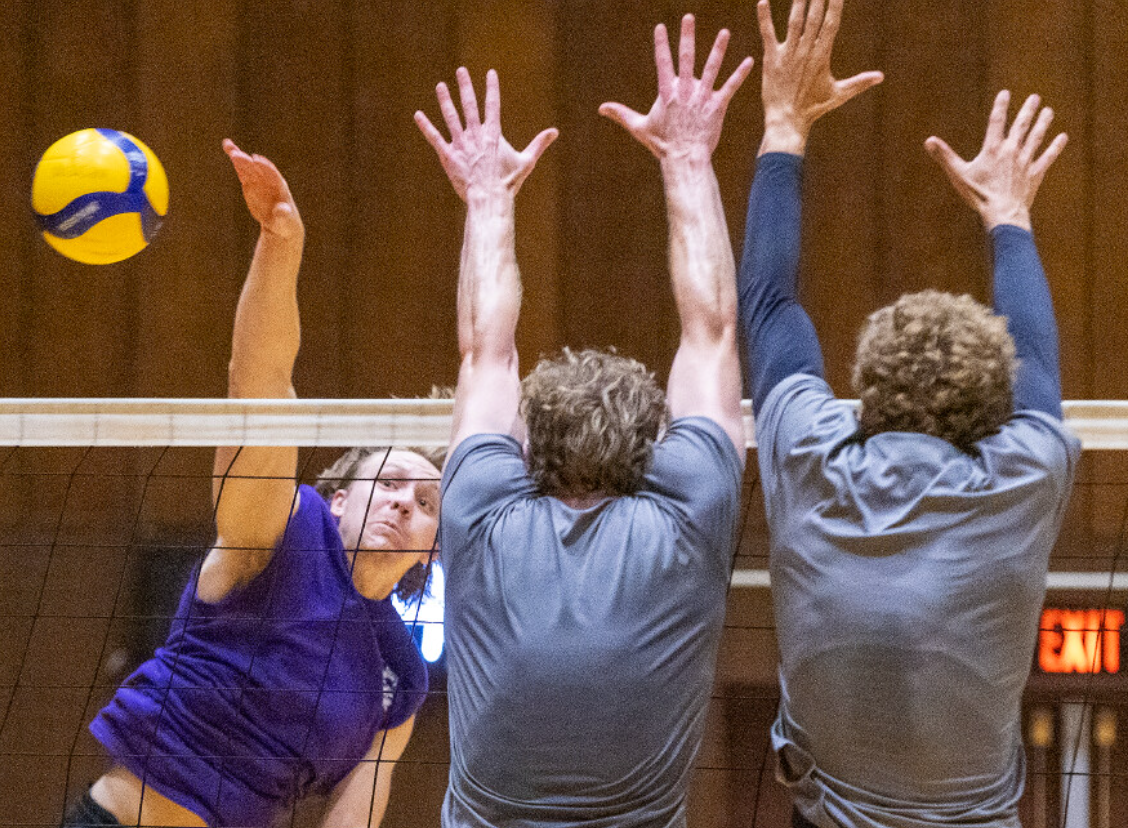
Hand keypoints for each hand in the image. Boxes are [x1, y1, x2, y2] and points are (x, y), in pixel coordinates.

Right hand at [223, 139, 302, 239]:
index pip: (272, 174)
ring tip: (228, 146)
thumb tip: (282, 211)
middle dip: (247, 162)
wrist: (280, 224)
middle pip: (258, 169)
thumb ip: (283, 215)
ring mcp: (259, 182)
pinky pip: (243, 171)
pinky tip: (229, 151)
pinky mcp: (250, 184)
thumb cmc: (285, 223)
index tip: (256, 160)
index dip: (264, 167)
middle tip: (235, 154)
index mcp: (280, 187)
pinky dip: (237, 163)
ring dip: (239, 157)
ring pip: (249, 167)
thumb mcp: (285, 221)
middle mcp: (269, 181)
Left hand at [415, 68, 557, 202]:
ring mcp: (460, 145)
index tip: (490, 73)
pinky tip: (418, 115)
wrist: (489, 199)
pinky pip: (435, 138)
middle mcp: (475, 135)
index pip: (493, 105)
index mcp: (493, 134)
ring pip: (451, 118)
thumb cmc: (508, 183)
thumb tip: (554, 132)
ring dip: (445, 101)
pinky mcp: (448, 156)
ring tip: (440, 86)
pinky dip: (426, 127)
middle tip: (461, 70)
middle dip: (465, 86)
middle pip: (469, 105)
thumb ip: (538, 144)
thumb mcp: (526, 161)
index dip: (492, 88)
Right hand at [599, 15, 753, 161]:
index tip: (660, 27)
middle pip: (686, 58)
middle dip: (687, 36)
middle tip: (688, 17)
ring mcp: (702, 97)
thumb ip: (622, 114)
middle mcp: (685, 91)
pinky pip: (730, 87)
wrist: (684, 158)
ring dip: (718, 49)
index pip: (662, 63)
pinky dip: (740, 74)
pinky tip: (750, 60)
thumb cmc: (662, 144)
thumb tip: (601, 108)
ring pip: (711, 68)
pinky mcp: (717, 106)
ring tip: (724, 32)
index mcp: (667, 93)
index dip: (661, 44)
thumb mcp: (640, 127)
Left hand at [757, 0, 882, 153]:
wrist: (787, 121)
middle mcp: (806, 51)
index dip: (834, 5)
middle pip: (814, 17)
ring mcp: (788, 54)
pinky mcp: (771, 59)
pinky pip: (767, 34)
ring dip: (798, 2)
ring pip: (794, 22)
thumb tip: (881, 77)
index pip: (831, 23)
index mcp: (822, 56)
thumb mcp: (838, 94)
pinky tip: (762, 2)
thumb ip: (859, 82)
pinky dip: (764, 18)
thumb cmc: (813, 109)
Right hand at [925, 90, 1066, 230]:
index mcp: (993, 149)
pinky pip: (1047, 157)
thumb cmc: (978, 195)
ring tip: (1049, 111)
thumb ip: (945, 156)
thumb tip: (928, 141)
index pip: (996, 122)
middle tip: (1035, 98)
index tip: (1006, 93)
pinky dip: (1055, 147)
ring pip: (1036, 137)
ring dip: (1043, 123)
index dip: (1001, 106)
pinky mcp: (1035, 174)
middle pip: (1021, 126)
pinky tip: (1062, 137)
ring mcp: (1026, 161)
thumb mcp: (958, 175)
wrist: (1002, 212)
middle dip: (1028, 110)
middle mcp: (1012, 151)